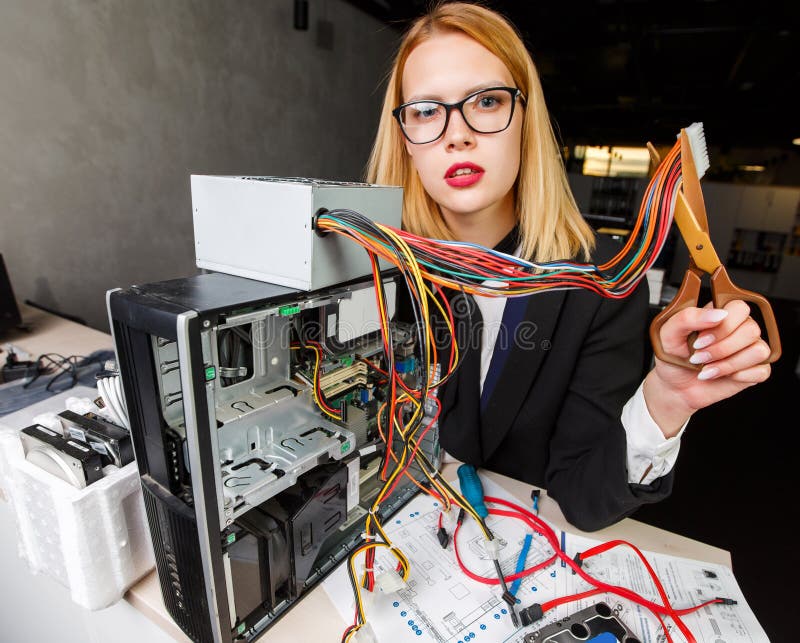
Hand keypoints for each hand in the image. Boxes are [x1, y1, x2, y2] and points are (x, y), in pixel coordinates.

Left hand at [643, 299, 771, 437]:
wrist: (674, 387)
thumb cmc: (673, 359)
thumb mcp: (668, 334)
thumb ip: (687, 318)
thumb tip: (717, 314)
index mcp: (720, 315)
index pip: (739, 308)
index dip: (723, 325)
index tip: (700, 340)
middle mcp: (738, 330)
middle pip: (751, 330)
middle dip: (721, 348)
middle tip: (700, 357)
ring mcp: (749, 350)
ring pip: (758, 351)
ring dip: (728, 364)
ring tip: (707, 368)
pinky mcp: (754, 370)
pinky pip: (762, 370)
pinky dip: (738, 376)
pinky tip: (721, 375)